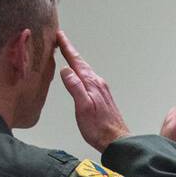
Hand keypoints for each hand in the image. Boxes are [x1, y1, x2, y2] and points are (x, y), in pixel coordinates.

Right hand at [56, 30, 130, 152]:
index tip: (59, 36)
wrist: (116, 140)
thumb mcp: (83, 107)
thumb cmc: (99, 128)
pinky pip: (88, 78)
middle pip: (81, 63)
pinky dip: (80, 72)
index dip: (67, 47)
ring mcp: (101, 89)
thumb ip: (75, 87)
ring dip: (75, 61)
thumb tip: (66, 70)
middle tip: (60, 40)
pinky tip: (78, 75)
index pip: (76, 61)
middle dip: (70, 51)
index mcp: (92, 83)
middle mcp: (97, 83)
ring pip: (85, 70)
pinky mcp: (102, 96)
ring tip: (67, 53)